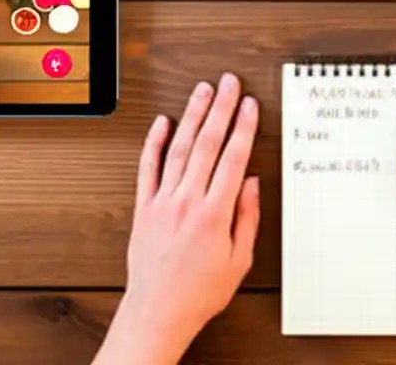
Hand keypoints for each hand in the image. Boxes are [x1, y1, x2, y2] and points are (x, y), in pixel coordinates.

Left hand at [93, 74, 260, 364]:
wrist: (159, 311)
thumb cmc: (200, 291)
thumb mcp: (240, 260)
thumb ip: (247, 217)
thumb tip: (252, 183)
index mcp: (214, 213)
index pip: (233, 158)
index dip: (243, 127)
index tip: (249, 106)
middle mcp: (187, 201)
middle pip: (208, 144)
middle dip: (221, 109)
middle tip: (229, 84)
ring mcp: (162, 202)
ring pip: (179, 148)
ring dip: (192, 116)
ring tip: (202, 92)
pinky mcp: (143, 208)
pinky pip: (148, 167)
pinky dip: (155, 142)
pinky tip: (163, 123)